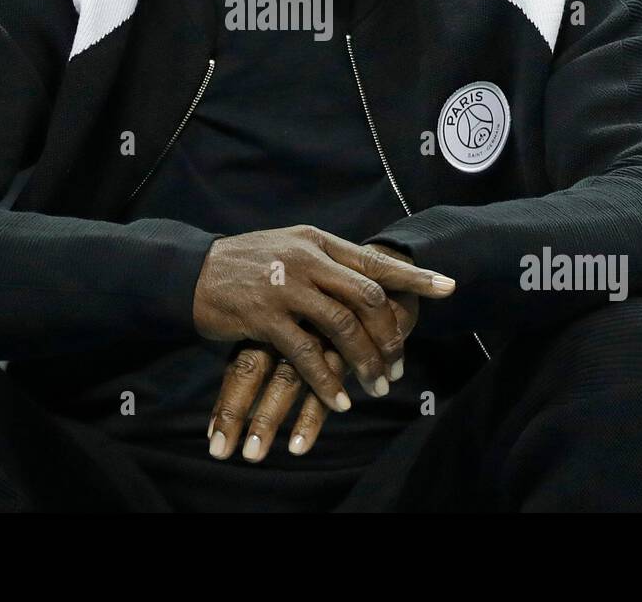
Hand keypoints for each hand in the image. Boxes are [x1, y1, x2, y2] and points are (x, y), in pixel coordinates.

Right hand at [193, 226, 452, 410]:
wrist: (192, 271)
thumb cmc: (247, 264)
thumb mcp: (290, 248)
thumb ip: (327, 263)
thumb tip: (368, 282)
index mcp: (318, 241)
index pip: (375, 260)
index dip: (415, 277)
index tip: (449, 287)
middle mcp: (308, 259)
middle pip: (368, 295)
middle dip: (390, 334)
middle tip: (401, 366)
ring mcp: (287, 285)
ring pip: (342, 325)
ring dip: (365, 361)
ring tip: (376, 387)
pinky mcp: (265, 315)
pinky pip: (306, 354)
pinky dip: (327, 380)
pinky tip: (339, 400)